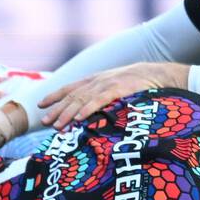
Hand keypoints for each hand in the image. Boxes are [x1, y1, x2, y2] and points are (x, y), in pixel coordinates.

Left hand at [37, 62, 188, 128]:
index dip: (55, 95)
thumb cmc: (139, 85)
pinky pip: (99, 101)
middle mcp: (98, 81)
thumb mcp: (117, 87)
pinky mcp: (118, 89)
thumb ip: (103, 95)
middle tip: (44, 122)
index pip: (71, 87)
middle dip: (57, 108)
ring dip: (68, 113)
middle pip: (73, 96)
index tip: (41, 104)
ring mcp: (107, 84)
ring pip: (82, 100)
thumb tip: (91, 112)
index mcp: (96, 80)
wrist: (158, 74)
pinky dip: (87, 109)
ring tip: (57, 125)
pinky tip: (78, 118)